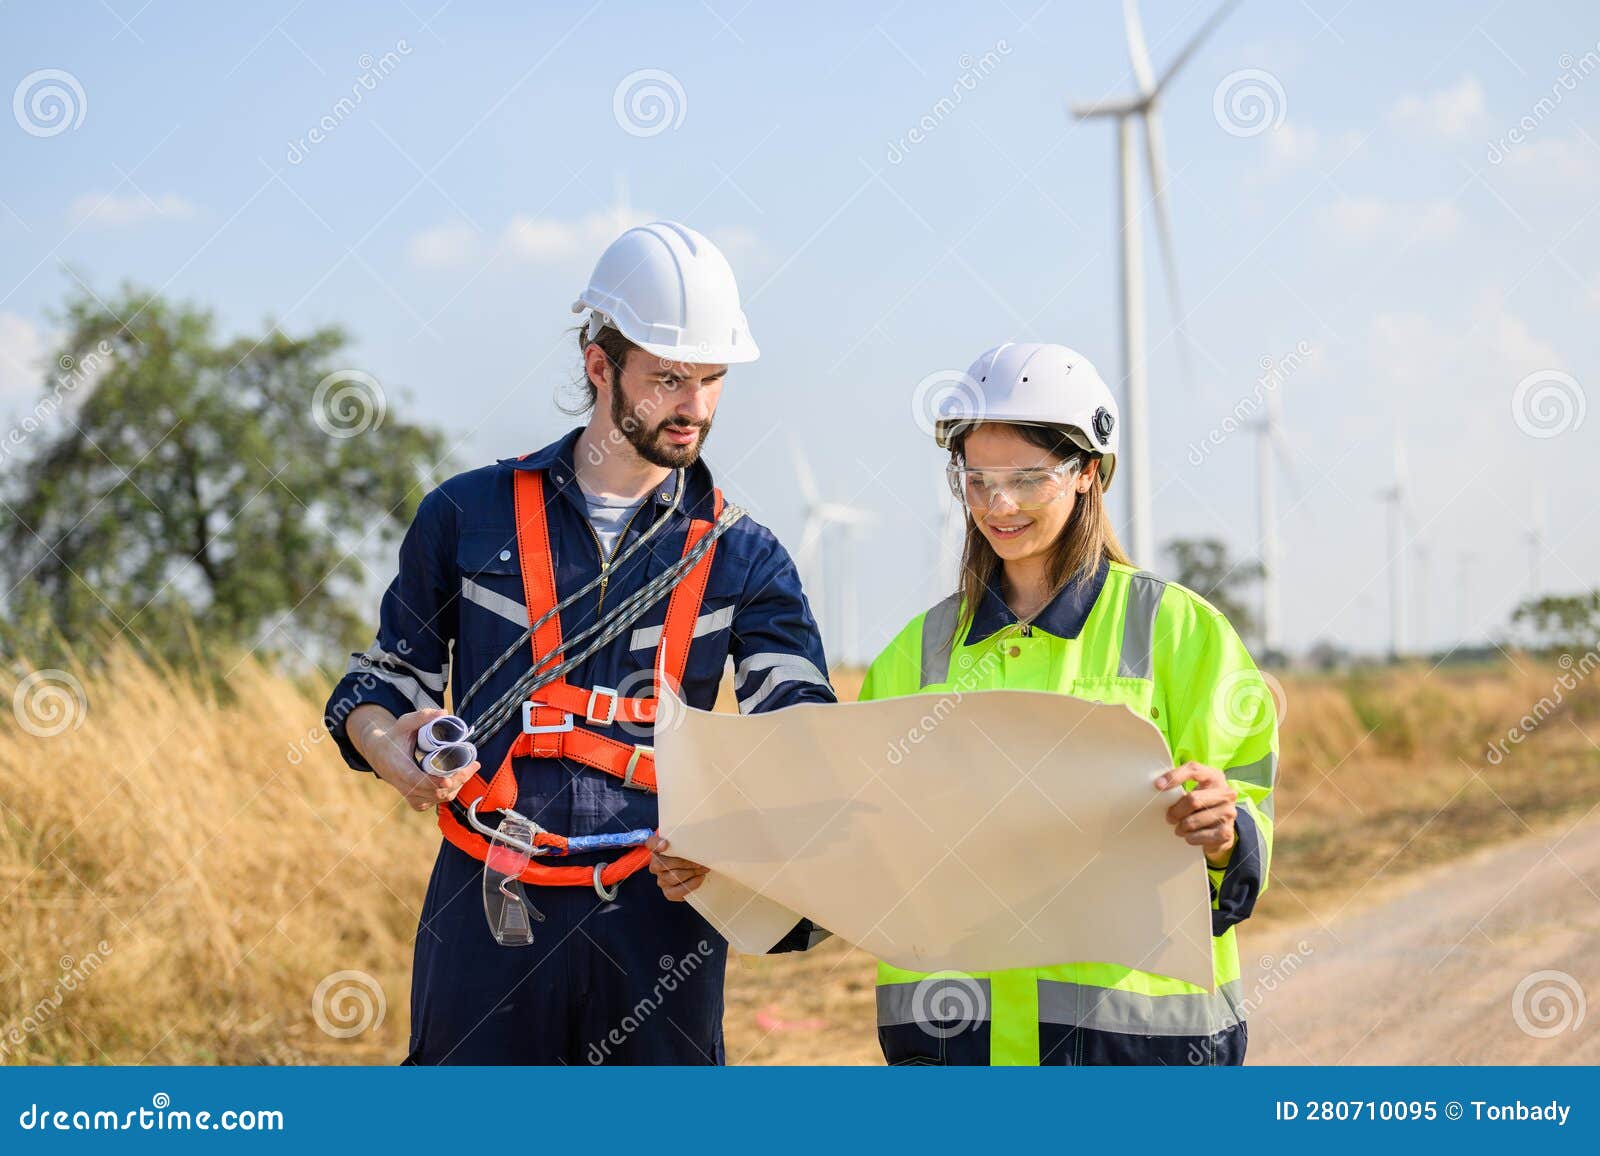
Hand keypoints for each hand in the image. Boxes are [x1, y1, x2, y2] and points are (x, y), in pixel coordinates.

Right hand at [354, 705, 478, 812]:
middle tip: (472, 766)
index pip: (417, 781)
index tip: (449, 781)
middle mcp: (405, 786)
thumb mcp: (404, 724)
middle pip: (434, 791)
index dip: (434, 782)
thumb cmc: (394, 738)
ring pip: (438, 798)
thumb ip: (422, 717)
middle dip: (456, 781)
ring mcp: (411, 795)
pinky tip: (460, 779)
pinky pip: (435, 801)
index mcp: (400, 769)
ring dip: (457, 786)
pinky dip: (449, 792)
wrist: (379, 754)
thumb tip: (444, 712)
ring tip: (471, 769)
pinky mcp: (416, 800)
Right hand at [646, 834, 708, 900]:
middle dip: (686, 862)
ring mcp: (661, 880)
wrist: (689, 869)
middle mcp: (655, 866)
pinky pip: (678, 891)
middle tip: (701, 860)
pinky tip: (699, 878)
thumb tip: (679, 840)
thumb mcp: (682, 842)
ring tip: (703, 869)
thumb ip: (680, 837)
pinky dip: (691, 884)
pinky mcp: (668, 893)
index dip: (657, 844)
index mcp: (656, 850)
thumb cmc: (685, 854)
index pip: (651, 843)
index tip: (666, 844)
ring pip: (674, 876)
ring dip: (692, 872)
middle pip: (666, 863)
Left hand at [1155, 762, 1236, 866]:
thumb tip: (1158, 787)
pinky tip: (1190, 836)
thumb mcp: (1195, 791)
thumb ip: (1180, 787)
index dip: (1175, 776)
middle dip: (1176, 811)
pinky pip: (1199, 836)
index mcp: (1215, 776)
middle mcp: (1226, 793)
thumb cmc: (1201, 806)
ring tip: (1180, 828)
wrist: (1221, 831)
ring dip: (1181, 827)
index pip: (1194, 770)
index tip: (1158, 786)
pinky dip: (1190, 838)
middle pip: (1193, 799)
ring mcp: (1229, 812)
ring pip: (1193, 821)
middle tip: (1169, 818)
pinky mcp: (1226, 832)